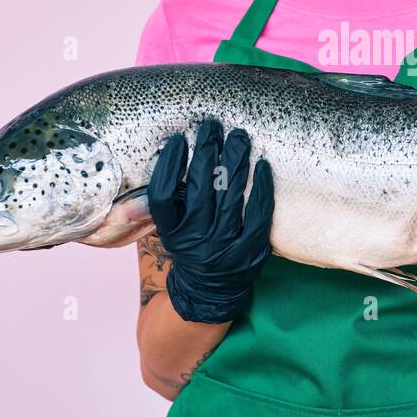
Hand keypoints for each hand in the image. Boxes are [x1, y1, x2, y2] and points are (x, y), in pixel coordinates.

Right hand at [147, 118, 273, 323]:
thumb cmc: (189, 246)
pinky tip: (262, 164)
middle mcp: (195, 240)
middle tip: (212, 126)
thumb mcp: (169, 230)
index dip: (170, 166)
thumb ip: (163, 202)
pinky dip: (262, 188)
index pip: (164, 196)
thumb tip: (153, 162)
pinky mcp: (251, 250)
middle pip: (200, 190)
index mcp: (171, 233)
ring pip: (230, 197)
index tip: (178, 139)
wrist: (209, 290)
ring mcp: (224, 247)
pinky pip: (259, 214)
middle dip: (206, 152)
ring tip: (239, 136)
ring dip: (235, 162)